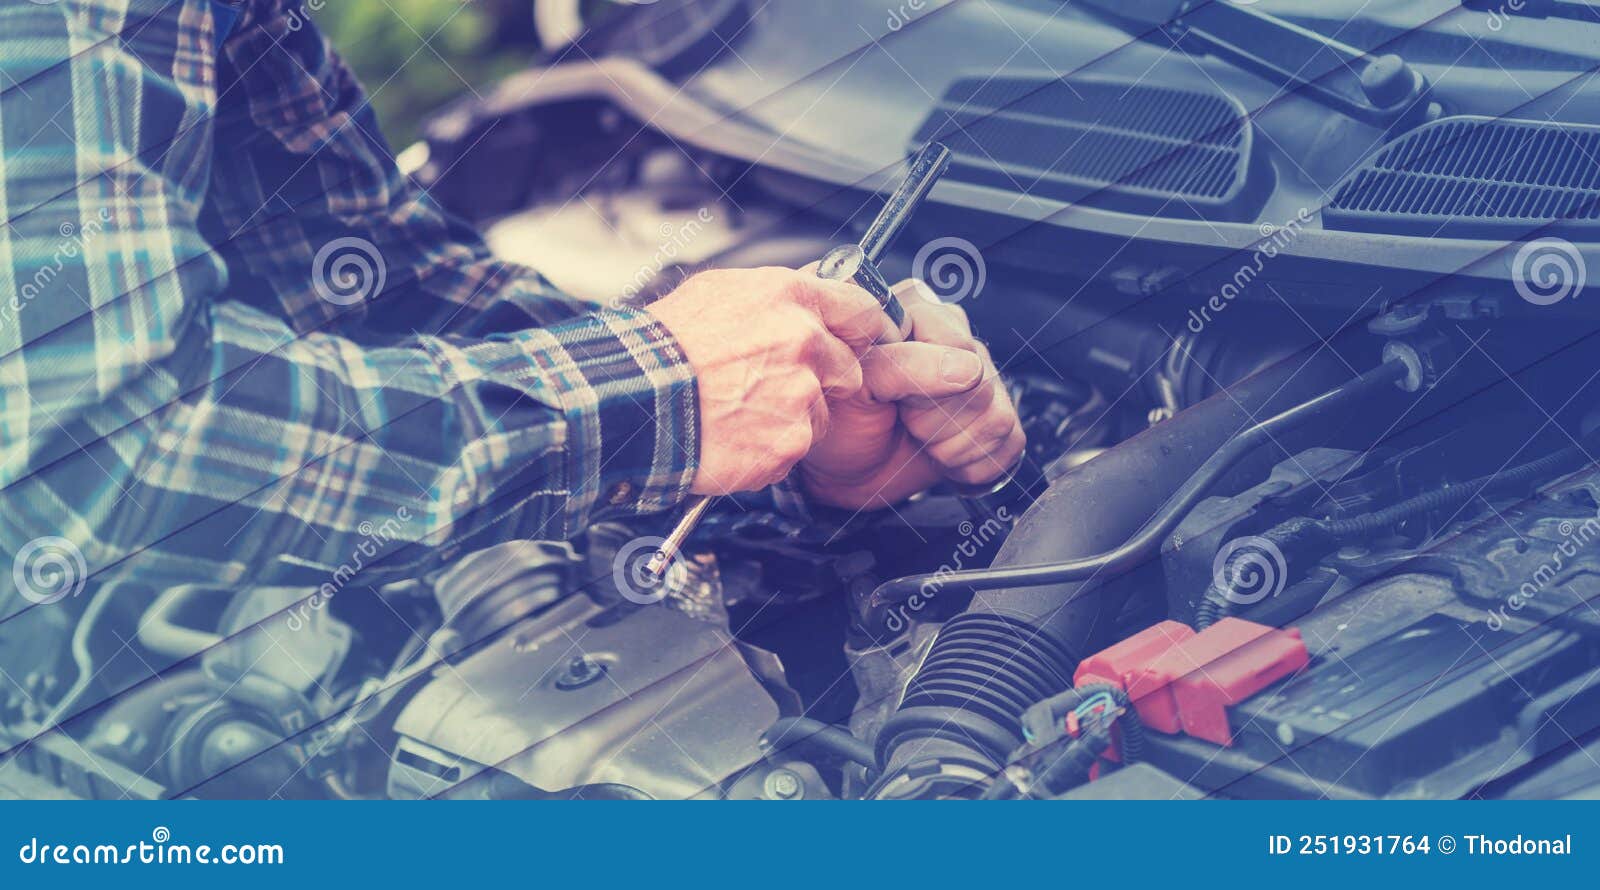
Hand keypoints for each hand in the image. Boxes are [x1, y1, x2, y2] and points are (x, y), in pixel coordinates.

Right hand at [645, 267, 895, 495]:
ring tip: (740, 412)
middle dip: (821, 380)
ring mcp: (801, 395)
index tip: (854, 341)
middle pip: (848, 369)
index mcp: (791, 298)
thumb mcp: (717, 291)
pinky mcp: (789, 442)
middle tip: (774, 386)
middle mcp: (805, 343)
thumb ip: (775, 294)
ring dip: (792, 418)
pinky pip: (794, 449)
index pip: (862, 310)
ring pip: (820, 413)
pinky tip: (734, 436)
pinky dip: (769, 450)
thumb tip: (808, 291)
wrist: (632, 396)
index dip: (858, 330)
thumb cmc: (663, 344)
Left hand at [799, 280, 1024, 509]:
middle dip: (932, 417)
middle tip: (902, 418)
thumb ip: (897, 363)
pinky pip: (1009, 443)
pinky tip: (940, 452)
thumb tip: (963, 368)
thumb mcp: (850, 385)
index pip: (952, 342)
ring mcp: (982, 373)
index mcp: (914, 309)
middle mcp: (953, 333)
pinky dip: (968, 463)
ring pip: (995, 417)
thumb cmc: (836, 421)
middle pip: (978, 381)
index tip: (888, 395)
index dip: (919, 381)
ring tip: (917, 436)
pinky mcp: (998, 414)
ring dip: (947, 444)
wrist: (842, 471)